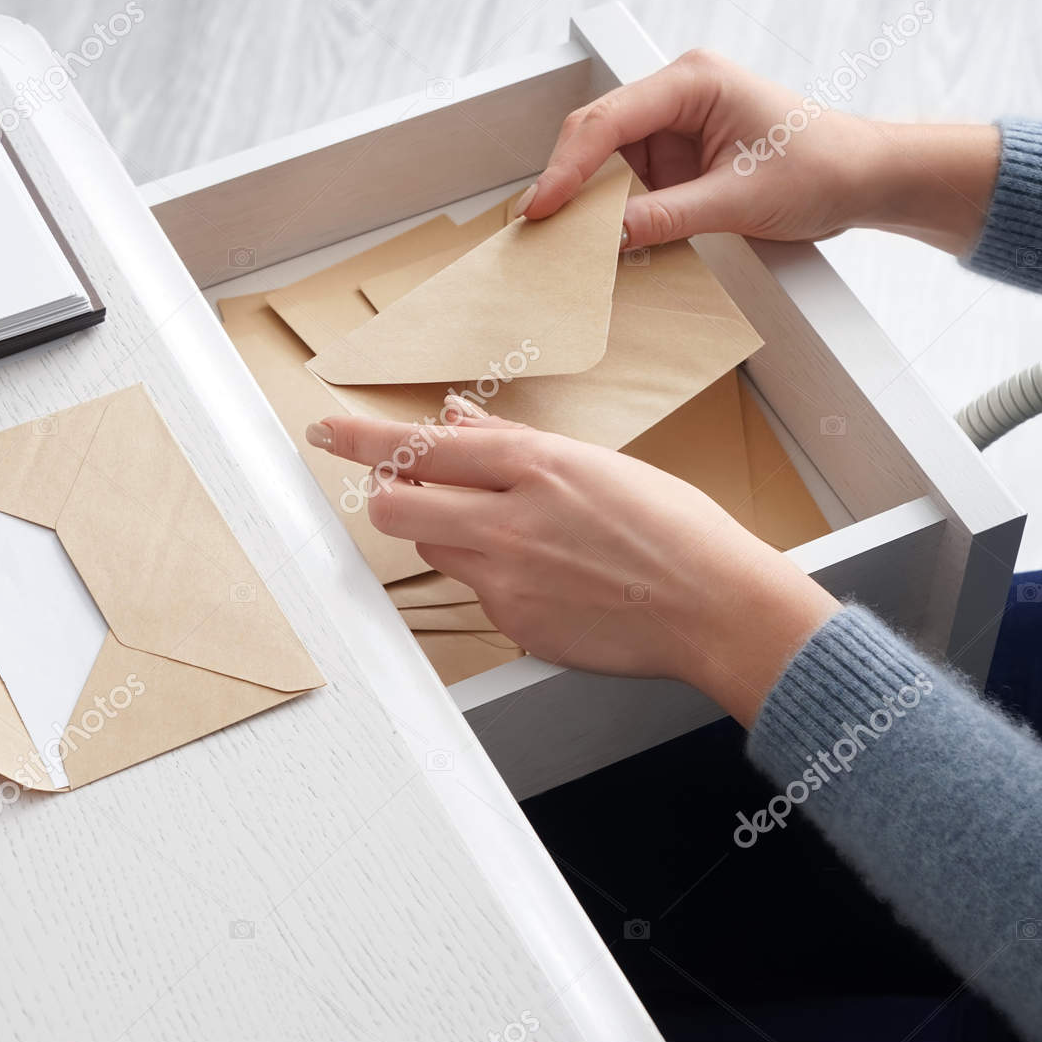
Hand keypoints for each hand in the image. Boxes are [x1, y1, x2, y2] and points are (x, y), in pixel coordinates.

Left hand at [308, 401, 838, 726]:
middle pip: (396, 505)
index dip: (361, 439)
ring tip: (514, 533)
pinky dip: (495, 577)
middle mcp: (508, 519)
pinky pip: (477, 591)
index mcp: (533, 465)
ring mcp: (506, 577)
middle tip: (405, 487)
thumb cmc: (673, 529)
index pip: (417, 446)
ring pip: (434, 546)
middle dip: (390, 492)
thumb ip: (512, 442)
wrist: (715, 606)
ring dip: (448, 531)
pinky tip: (551, 577)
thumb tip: (455, 419)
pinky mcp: (514, 623)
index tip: (326, 430)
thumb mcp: (595, 463)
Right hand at [517, 49, 998, 255]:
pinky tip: (600, 245)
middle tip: (539, 232)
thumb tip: (605, 240)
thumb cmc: (821, 168)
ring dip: (588, 206)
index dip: (567, 167)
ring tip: (565, 247)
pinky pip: (629, 187)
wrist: (863, 180)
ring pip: (606, 165)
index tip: (541, 209)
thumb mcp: (738, 201)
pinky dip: (613, 217)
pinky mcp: (677, 160)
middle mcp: (677, 96)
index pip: (609, 120)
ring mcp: (674, 128)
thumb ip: (667, 217)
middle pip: (596, 137)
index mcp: (693, 81)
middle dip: (567, 185)